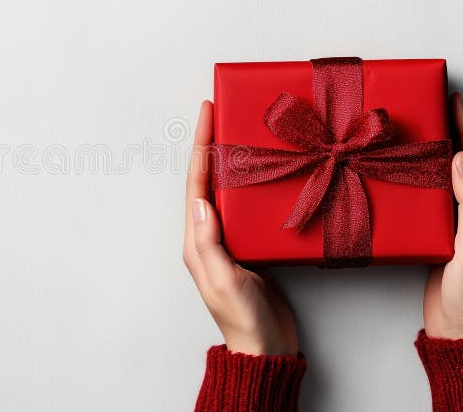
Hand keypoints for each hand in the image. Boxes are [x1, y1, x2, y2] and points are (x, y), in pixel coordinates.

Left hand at [183, 101, 297, 355]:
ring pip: (228, 190)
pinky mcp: (250, 246)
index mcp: (198, 241)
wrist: (266, 347)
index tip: (206, 114)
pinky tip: (265, 172)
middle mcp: (209, 236)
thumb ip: (211, 244)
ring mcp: (230, 240)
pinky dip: (252, 185)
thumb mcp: (225, 281)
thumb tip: (201, 203)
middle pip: (208, 181)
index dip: (200, 147)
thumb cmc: (244, 319)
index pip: (196, 184)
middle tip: (224, 113)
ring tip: (242, 132)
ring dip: (232, 161)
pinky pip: (247, 206)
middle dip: (212, 146)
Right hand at [423, 92, 462, 338]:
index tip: (453, 99)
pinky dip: (414, 178)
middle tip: (428, 106)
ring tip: (410, 131)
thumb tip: (460, 158)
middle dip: (447, 130)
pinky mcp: (433, 232)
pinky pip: (424, 196)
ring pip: (439, 176)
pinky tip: (399, 174)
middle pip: (458, 159)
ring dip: (429, 151)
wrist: (458, 324)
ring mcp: (450, 220)